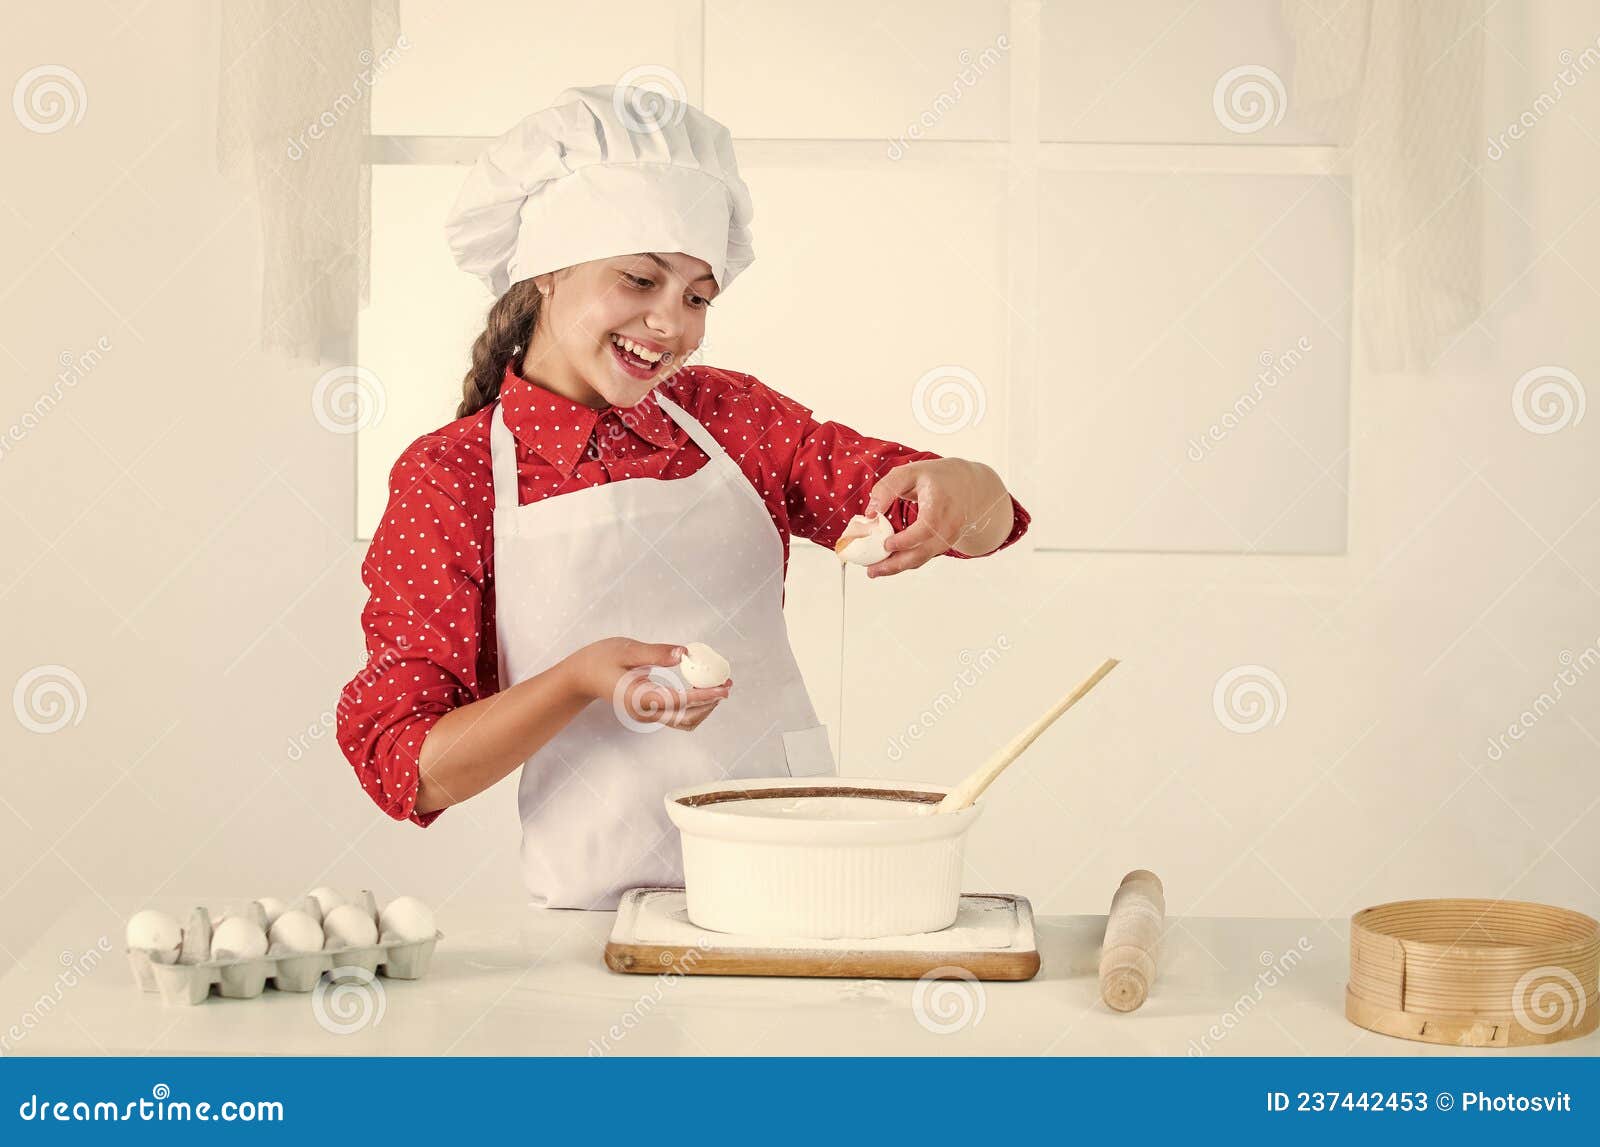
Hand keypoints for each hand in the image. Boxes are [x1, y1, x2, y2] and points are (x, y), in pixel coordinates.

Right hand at [565, 637, 730, 730]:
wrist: (581, 677)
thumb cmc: (600, 660)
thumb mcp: (627, 650)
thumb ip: (656, 653)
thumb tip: (685, 653)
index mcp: (638, 698)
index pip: (678, 701)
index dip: (703, 695)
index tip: (722, 688)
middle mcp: (644, 712)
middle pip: (686, 717)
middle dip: (710, 702)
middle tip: (728, 683)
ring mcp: (647, 715)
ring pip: (685, 720)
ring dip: (705, 707)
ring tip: (721, 687)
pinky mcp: (650, 712)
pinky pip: (678, 715)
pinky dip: (695, 705)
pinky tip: (703, 688)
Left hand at [861, 459, 1014, 576]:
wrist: (966, 485)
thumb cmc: (934, 478)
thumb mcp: (909, 472)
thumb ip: (887, 488)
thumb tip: (870, 514)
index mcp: (940, 501)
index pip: (928, 525)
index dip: (907, 539)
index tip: (887, 544)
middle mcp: (949, 522)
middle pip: (924, 550)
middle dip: (897, 563)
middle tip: (872, 570)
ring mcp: (950, 536)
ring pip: (923, 557)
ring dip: (898, 567)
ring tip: (874, 571)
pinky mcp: (945, 544)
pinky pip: (924, 556)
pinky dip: (906, 562)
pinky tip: (888, 563)